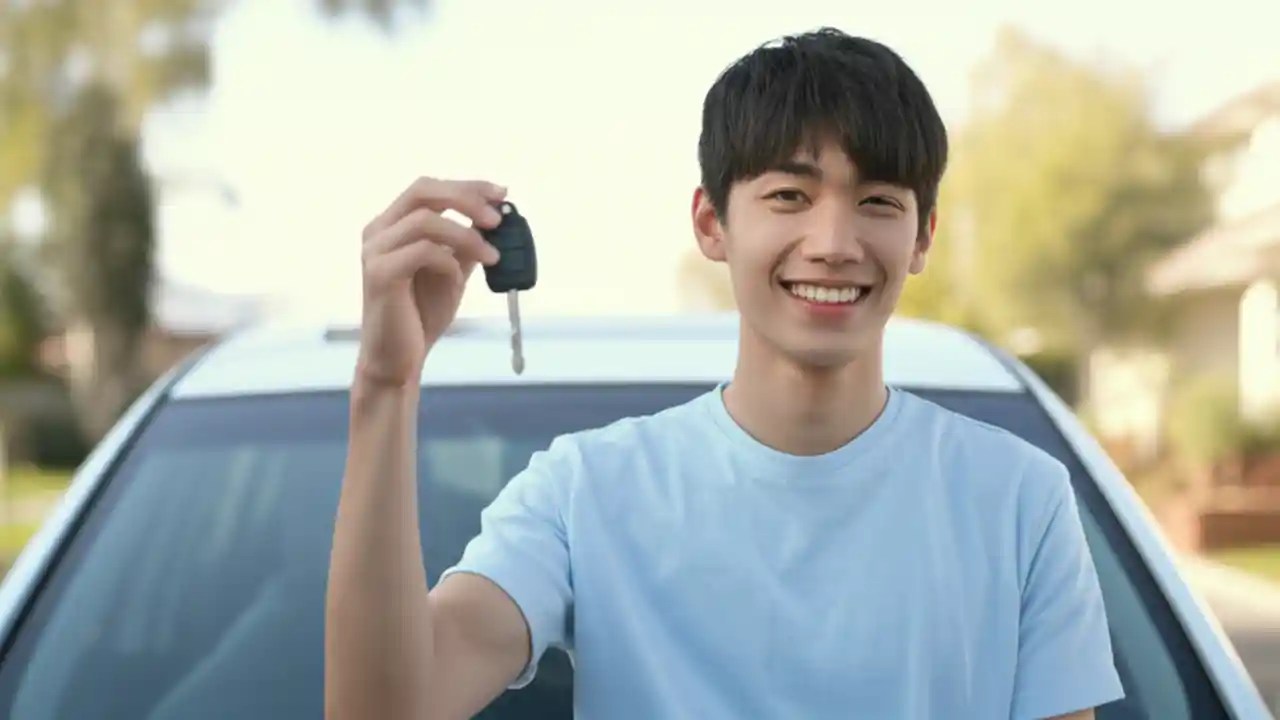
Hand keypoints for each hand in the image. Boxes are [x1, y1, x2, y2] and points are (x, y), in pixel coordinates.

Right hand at [356, 176, 505, 386]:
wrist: (399, 359)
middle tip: (498, 218)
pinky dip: (449, 261)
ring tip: (493, 256)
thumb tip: (495, 217)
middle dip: (466, 199)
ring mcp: (375, 251)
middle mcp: (378, 232)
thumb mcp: (451, 271)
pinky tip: (459, 280)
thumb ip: (465, 243)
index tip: (502, 193)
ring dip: (466, 235)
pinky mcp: (380, 274)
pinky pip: (423, 251)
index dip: (467, 186)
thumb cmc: (421, 315)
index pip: (428, 188)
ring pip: (426, 220)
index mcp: (391, 225)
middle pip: (423, 191)